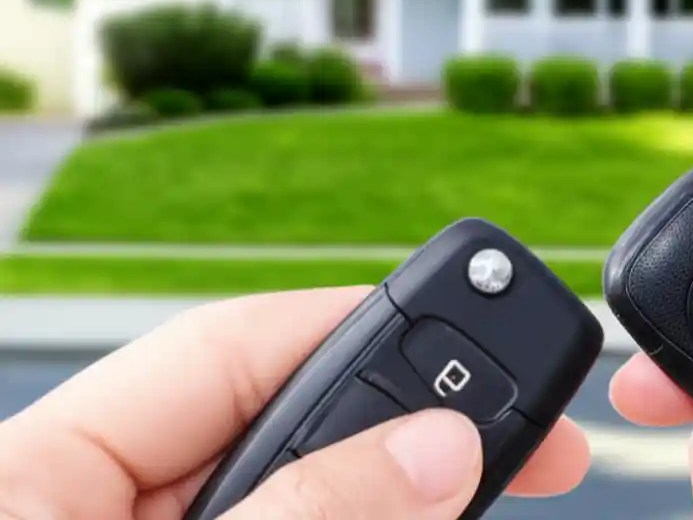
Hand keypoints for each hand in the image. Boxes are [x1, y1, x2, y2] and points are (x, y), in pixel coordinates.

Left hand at [0, 287, 590, 518]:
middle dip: (405, 424)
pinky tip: (431, 516)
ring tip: (487, 483)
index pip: (227, 344)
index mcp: (41, 470)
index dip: (363, 321)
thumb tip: (436, 449)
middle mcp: (98, 501)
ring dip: (404, 496)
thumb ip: (308, 515)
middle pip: (281, 419)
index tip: (476, 323)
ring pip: (308, 495)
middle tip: (515, 434)